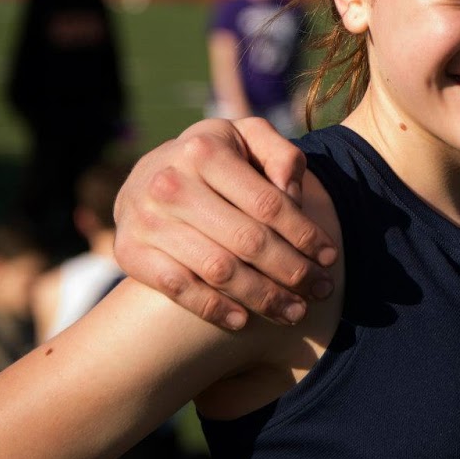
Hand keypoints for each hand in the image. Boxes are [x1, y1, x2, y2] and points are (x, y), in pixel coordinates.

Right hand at [113, 117, 337, 329]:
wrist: (149, 173)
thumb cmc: (216, 157)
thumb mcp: (249, 137)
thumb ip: (281, 155)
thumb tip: (291, 192)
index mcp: (205, 149)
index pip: (268, 203)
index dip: (304, 234)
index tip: (330, 257)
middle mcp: (170, 182)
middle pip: (247, 241)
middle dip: (292, 271)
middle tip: (321, 290)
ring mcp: (146, 219)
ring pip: (218, 269)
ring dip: (261, 297)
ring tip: (293, 312)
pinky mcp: (129, 251)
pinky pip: (177, 288)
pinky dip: (212, 308)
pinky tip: (243, 321)